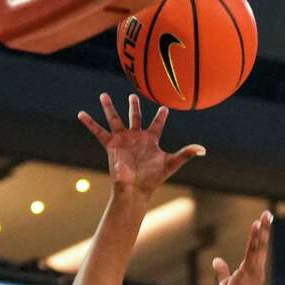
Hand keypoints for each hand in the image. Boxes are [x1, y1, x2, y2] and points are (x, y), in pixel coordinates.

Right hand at [78, 93, 204, 195]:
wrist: (135, 189)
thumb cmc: (153, 178)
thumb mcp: (171, 163)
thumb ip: (186, 154)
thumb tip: (204, 150)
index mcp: (150, 140)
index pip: (157, 124)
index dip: (161, 116)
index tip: (164, 108)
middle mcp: (136, 137)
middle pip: (134, 117)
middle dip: (134, 106)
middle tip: (133, 96)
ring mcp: (123, 140)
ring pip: (115, 119)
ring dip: (109, 107)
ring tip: (103, 95)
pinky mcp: (111, 145)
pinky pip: (98, 131)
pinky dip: (89, 123)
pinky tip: (81, 114)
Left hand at [213, 211, 271, 284]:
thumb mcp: (224, 283)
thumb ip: (222, 271)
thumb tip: (216, 260)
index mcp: (254, 274)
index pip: (258, 252)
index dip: (260, 238)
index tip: (262, 224)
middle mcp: (258, 271)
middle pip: (262, 246)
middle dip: (266, 229)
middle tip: (269, 214)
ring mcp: (255, 271)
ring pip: (260, 246)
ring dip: (263, 230)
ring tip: (266, 215)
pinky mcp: (249, 271)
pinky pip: (252, 251)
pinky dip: (255, 238)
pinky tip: (256, 226)